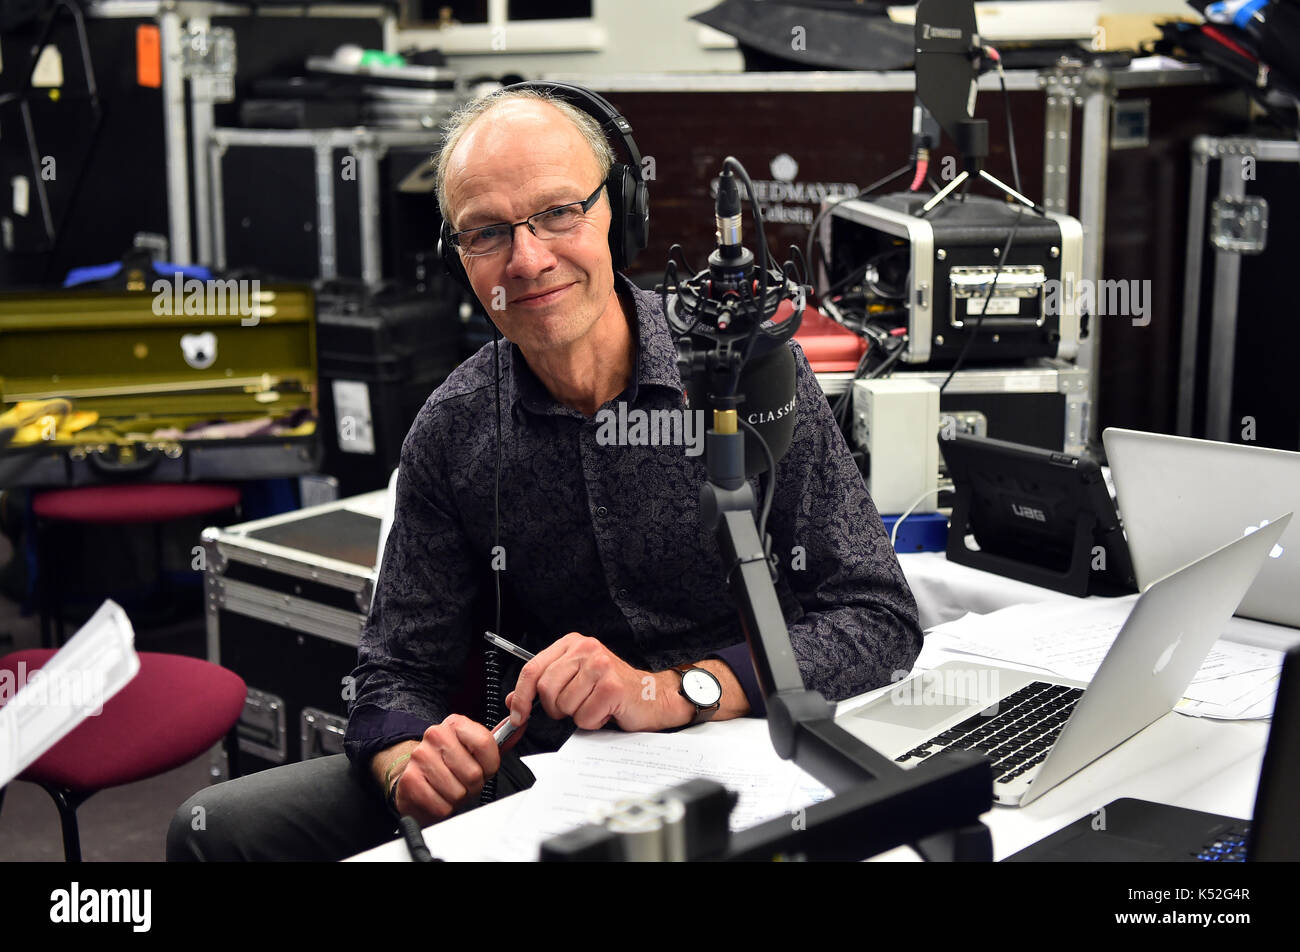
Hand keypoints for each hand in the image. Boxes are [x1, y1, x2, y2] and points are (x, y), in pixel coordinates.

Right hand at [388, 713, 524, 824]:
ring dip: (458, 797)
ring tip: (451, 788)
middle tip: (464, 782)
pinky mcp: (410, 780)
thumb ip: (499, 739)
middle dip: (473, 785)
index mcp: (455, 724)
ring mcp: (420, 756)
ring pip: (458, 791)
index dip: (490, 765)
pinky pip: (441, 805)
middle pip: (473, 772)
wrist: (416, 778)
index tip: (485, 769)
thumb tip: (520, 723)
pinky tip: (438, 796)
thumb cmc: (450, 764)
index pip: (485, 743)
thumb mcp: (475, 750)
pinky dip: (444, 807)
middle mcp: (435, 735)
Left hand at [506, 632, 683, 732]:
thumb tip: (513, 702)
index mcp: (572, 644)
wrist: (651, 696)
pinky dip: (593, 721)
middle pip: (546, 690)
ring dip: (578, 715)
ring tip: (595, 705)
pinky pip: (584, 717)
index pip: (532, 669)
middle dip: (557, 708)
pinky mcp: (612, 686)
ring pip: (564, 706)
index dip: (521, 697)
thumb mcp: (574, 682)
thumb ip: (543, 688)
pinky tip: (606, 710)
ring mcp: (600, 665)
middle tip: (576, 706)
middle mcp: (586, 649)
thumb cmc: (612, 689)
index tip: (518, 715)